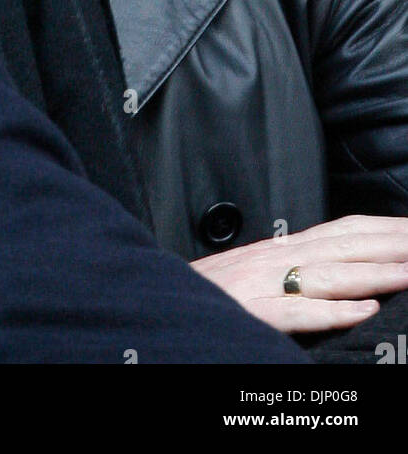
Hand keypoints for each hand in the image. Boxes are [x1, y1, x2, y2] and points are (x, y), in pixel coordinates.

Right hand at [191, 215, 407, 332]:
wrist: (157, 298)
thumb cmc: (207, 292)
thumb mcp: (254, 272)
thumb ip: (291, 270)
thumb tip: (336, 274)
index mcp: (281, 249)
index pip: (343, 231)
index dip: (383, 229)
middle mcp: (276, 258)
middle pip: (345, 245)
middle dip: (392, 243)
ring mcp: (264, 283)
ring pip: (330, 274)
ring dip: (376, 273)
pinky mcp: (251, 312)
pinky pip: (297, 312)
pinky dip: (333, 311)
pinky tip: (363, 312)